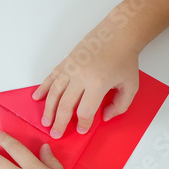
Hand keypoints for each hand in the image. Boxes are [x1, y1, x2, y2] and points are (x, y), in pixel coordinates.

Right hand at [32, 23, 140, 137]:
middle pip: (65, 105)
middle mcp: (80, 77)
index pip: (85, 110)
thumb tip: (104, 117)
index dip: (83, 123)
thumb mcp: (131, 85)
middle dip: (60, 122)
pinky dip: (42, 89)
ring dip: (48, 109)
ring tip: (46, 121)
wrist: (117, 34)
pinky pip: (50, 78)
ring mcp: (70, 69)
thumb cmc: (124, 59)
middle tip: (56, 134)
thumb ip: (120, 105)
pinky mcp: (65, 62)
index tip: (81, 130)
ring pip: (54, 93)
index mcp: (97, 84)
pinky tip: (37, 98)